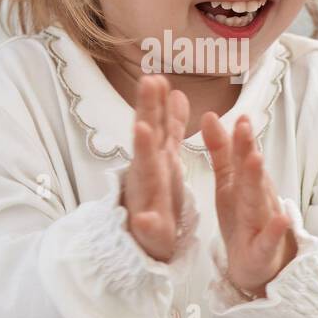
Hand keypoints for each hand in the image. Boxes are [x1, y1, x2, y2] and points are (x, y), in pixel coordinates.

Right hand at [121, 75, 188, 261]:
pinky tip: (145, 218)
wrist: (148, 241)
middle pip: (147, 141)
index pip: (154, 124)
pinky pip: (147, 226)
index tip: (155, 77)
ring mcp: (145, 200)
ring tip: (144, 131)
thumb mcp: (165, 156)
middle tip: (148, 85)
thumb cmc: (157, 195)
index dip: (154, 102)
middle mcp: (147, 173)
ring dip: (143, 154)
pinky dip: (145, 222)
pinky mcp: (150, 229)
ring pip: (144, 175)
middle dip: (147, 115)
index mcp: (155, 157)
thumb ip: (170, 126)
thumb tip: (174, 91)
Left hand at [200, 112, 296, 298]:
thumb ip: (221, 151)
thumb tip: (210, 115)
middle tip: (244, 129)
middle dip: (247, 151)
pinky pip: (268, 241)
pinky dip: (275, 231)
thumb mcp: (228, 184)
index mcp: (245, 184)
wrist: (257, 266)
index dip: (240, 138)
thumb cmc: (243, 220)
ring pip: (259, 201)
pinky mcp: (262, 251)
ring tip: (256, 160)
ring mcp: (262, 225)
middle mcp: (257, 199)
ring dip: (257, 181)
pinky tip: (282, 220)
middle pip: (252, 174)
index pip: (243, 157)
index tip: (239, 116)